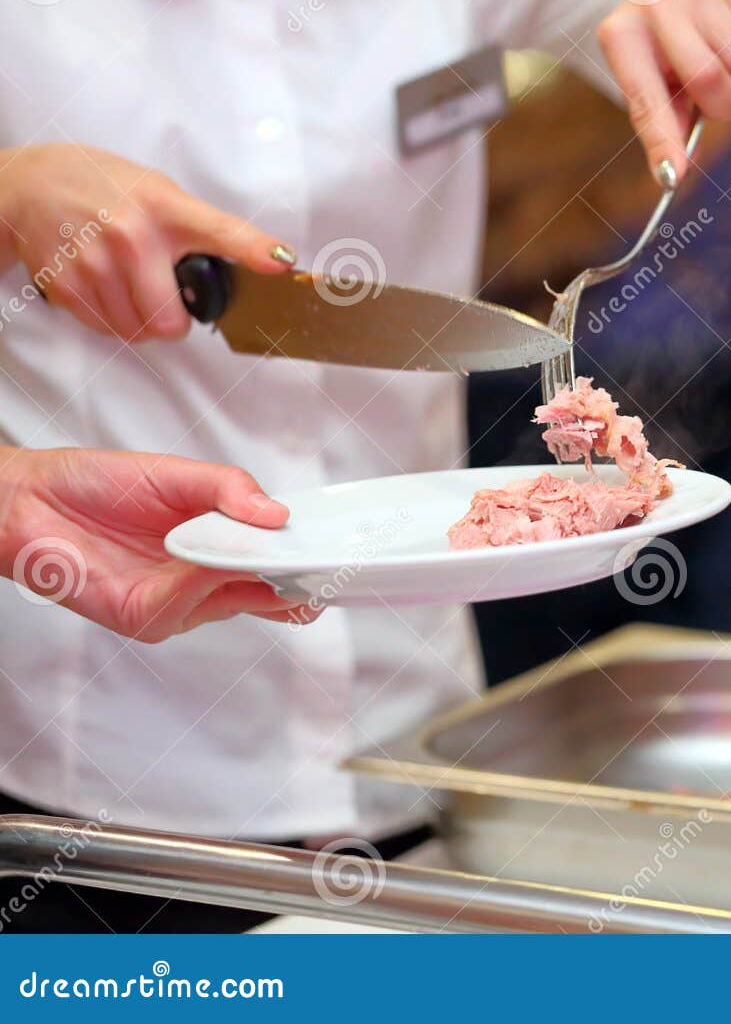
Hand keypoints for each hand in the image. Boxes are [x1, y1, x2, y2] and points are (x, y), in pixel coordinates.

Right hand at [0, 144, 293, 341]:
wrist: (31, 186)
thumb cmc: (106, 189)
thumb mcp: (160, 193)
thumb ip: (198, 228)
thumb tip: (255, 264)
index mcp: (164, 207)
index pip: (221, 231)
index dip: (254, 250)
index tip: (281, 261)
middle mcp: (131, 235)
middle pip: (169, 320)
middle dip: (175, 319)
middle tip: (168, 296)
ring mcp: (95, 262)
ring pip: (139, 331)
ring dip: (142, 319)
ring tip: (131, 284)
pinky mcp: (66, 284)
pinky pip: (108, 328)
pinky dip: (114, 318)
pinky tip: (107, 286)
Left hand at [0, 447, 312, 640]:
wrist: (30, 498)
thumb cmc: (100, 485)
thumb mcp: (183, 474)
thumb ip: (233, 490)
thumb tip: (281, 515)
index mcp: (223, 553)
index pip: (282, 566)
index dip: (311, 557)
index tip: (340, 543)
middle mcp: (207, 586)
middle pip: (275, 593)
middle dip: (303, 575)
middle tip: (328, 553)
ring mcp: (179, 606)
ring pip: (239, 596)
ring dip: (253, 568)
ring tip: (262, 538)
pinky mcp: (146, 616)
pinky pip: (191, 600)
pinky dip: (204, 575)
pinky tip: (201, 549)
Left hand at [598, 0, 730, 183]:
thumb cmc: (672, 48)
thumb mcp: (662, 85)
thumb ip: (665, 124)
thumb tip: (670, 175)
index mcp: (621, 33)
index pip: (643, 95)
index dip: (661, 137)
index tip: (674, 175)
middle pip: (706, 77)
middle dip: (722, 102)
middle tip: (719, 98)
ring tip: (719, 49)